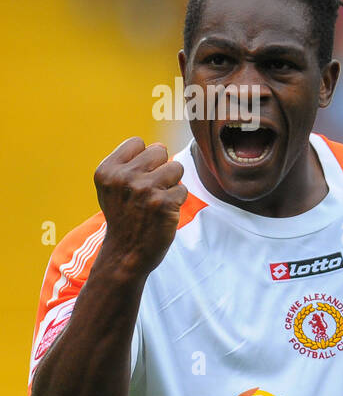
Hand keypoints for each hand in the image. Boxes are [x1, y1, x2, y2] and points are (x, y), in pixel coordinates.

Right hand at [94, 137, 187, 275]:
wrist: (125, 253)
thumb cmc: (124, 216)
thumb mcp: (112, 187)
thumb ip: (129, 164)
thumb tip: (161, 146)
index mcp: (107, 170)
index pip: (137, 142)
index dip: (144, 158)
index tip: (138, 177)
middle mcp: (124, 177)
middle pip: (159, 150)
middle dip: (161, 168)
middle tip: (150, 190)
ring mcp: (144, 190)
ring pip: (176, 168)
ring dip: (172, 184)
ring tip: (156, 201)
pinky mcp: (163, 204)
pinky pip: (183, 190)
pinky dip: (177, 202)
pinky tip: (162, 214)